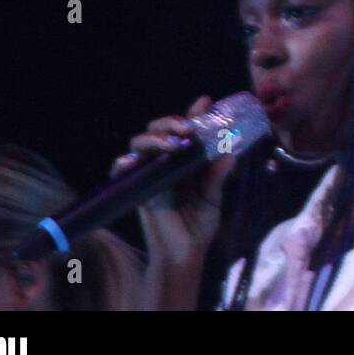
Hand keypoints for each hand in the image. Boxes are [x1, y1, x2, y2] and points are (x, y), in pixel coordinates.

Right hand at [112, 95, 236, 264]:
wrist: (184, 253)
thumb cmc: (199, 223)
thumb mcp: (213, 197)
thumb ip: (217, 175)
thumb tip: (232, 152)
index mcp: (187, 159)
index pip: (187, 129)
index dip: (194, 112)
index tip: (205, 101)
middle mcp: (167, 161)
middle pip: (160, 129)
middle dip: (172, 122)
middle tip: (188, 128)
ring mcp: (150, 173)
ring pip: (140, 143)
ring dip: (154, 139)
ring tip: (173, 146)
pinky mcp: (135, 188)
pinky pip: (121, 170)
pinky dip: (124, 163)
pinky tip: (133, 161)